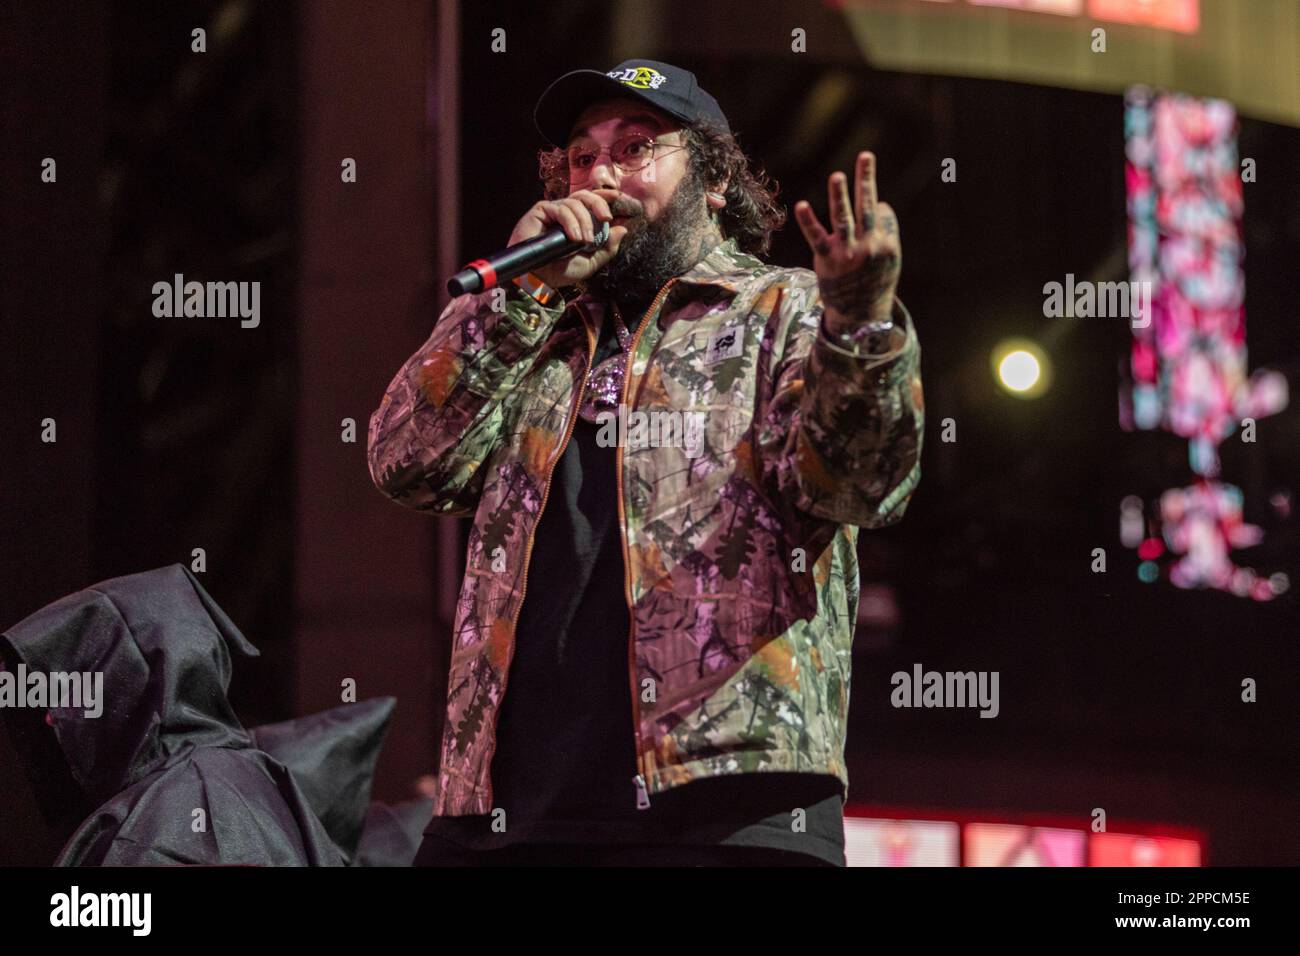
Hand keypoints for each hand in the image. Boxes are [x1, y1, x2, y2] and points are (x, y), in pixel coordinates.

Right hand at [508, 188, 636, 288]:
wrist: (539, 279)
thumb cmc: (561, 271)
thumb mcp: (591, 262)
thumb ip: (607, 247)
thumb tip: (623, 229)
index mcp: (577, 221)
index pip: (591, 202)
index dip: (603, 196)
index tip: (618, 196)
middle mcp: (565, 213)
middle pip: (584, 196)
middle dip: (599, 203)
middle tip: (607, 217)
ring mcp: (553, 211)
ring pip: (574, 203)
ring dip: (584, 222)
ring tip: (585, 241)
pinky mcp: (541, 211)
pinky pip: (560, 209)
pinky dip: (570, 222)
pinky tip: (574, 237)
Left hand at [793, 151, 900, 329]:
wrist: (859, 318)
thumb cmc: (875, 284)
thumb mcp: (890, 260)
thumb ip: (887, 231)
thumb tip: (880, 203)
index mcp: (887, 245)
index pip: (882, 215)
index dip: (878, 212)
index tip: (875, 218)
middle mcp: (868, 247)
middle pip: (868, 208)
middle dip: (867, 180)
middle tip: (866, 156)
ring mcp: (847, 253)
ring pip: (844, 219)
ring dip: (840, 196)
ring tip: (837, 175)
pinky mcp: (826, 259)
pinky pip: (817, 237)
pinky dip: (808, 221)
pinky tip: (801, 205)